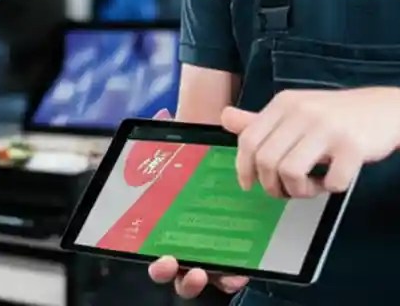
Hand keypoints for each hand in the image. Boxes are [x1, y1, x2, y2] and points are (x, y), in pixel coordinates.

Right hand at [144, 109, 249, 298]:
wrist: (242, 165)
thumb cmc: (206, 166)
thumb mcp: (193, 150)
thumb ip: (176, 135)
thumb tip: (163, 116)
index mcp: (171, 227)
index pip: (158, 251)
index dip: (160, 263)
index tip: (165, 257)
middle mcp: (188, 246)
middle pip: (176, 273)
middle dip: (175, 275)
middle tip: (174, 264)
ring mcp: (212, 256)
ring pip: (202, 279)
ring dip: (199, 282)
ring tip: (204, 273)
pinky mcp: (237, 258)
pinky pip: (232, 275)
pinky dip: (233, 277)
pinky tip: (239, 273)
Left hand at [221, 87, 399, 198]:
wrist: (386, 110)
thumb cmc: (334, 116)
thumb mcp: (296, 111)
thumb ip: (262, 120)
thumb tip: (224, 117)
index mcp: (285, 103)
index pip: (248, 140)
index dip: (244, 168)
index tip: (249, 184)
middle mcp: (303, 112)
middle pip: (267, 161)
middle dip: (273, 185)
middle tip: (288, 188)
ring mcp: (329, 128)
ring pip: (291, 173)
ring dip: (300, 190)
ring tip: (313, 185)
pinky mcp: (353, 145)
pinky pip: (331, 182)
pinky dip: (332, 188)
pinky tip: (338, 177)